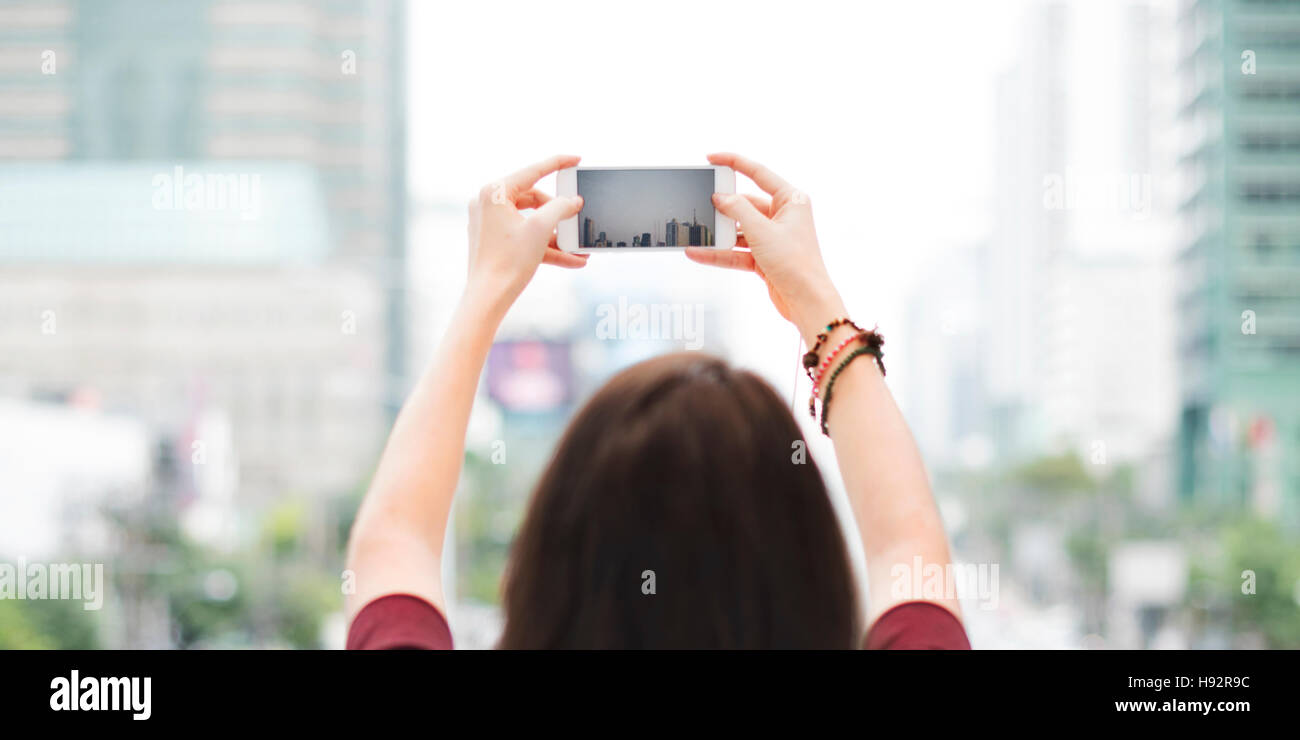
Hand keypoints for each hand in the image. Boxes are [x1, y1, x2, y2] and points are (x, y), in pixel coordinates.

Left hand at [466, 155, 587, 305]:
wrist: (488, 298)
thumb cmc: (508, 262)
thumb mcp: (541, 229)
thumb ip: (561, 207)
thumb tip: (573, 200)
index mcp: (494, 192)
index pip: (532, 171)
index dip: (558, 163)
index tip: (576, 159)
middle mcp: (488, 203)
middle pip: (533, 199)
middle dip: (559, 214)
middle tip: (577, 218)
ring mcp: (490, 222)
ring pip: (531, 221)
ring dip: (556, 235)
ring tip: (579, 247)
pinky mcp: (494, 240)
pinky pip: (524, 236)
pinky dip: (545, 246)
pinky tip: (571, 259)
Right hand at [685, 153, 845, 341]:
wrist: (806, 301)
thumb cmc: (797, 264)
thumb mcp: (761, 231)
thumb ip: (738, 210)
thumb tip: (720, 197)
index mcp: (791, 200)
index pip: (759, 173)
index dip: (734, 163)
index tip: (712, 158)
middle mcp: (783, 216)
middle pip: (745, 204)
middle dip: (723, 208)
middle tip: (702, 204)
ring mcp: (773, 238)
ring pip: (739, 230)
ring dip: (719, 234)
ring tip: (697, 234)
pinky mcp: (764, 258)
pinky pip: (737, 251)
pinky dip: (719, 253)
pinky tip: (699, 253)